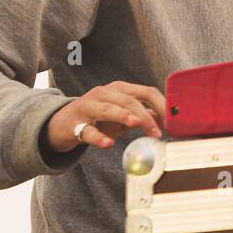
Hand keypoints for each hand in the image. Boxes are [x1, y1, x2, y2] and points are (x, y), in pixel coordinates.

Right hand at [44, 81, 166, 152]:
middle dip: (146, 115)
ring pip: (108, 108)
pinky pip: (88, 131)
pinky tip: (108, 143)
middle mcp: (104, 93)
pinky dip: (99, 137)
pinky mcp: (74, 123)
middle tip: (158, 132)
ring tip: (137, 123)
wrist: (60, 124)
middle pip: (129, 100)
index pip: (146, 91)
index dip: (161, 105)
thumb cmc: (97, 119)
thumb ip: (143, 114)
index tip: (172, 122)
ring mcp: (87, 106)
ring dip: (124, 116)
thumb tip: (166, 118)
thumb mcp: (122, 115)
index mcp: (119, 89)